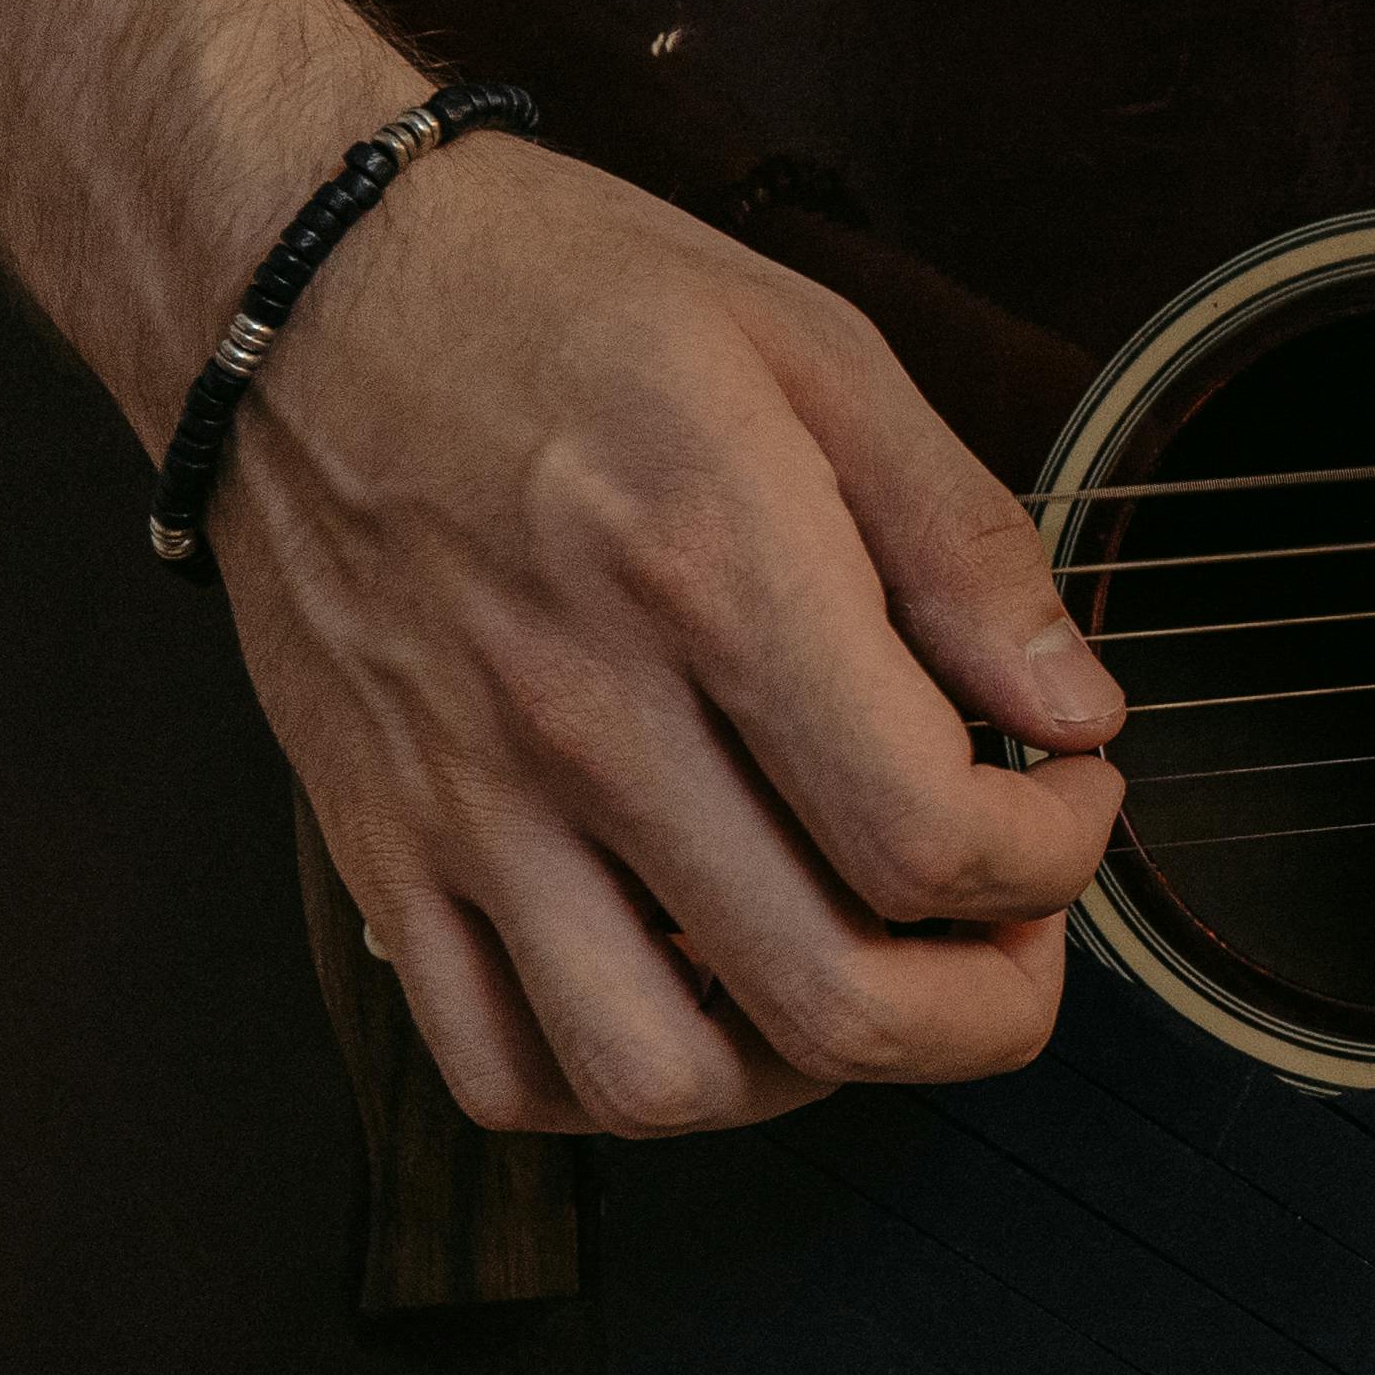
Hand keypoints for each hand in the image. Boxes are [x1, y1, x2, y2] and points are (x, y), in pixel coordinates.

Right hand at [211, 137, 1126, 1134]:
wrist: (296, 290)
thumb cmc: (563, 301)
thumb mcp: (818, 351)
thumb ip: (965, 545)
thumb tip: (1078, 713)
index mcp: (714, 578)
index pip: (931, 838)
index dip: (1055, 855)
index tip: (1074, 791)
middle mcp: (585, 717)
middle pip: (831, 995)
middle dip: (991, 1005)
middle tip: (1018, 924)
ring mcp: (468, 802)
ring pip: (663, 1079)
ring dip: (811, 1070)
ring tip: (868, 968)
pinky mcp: (382, 846)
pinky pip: (499, 1065)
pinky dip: (623, 1084)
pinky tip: (704, 994)